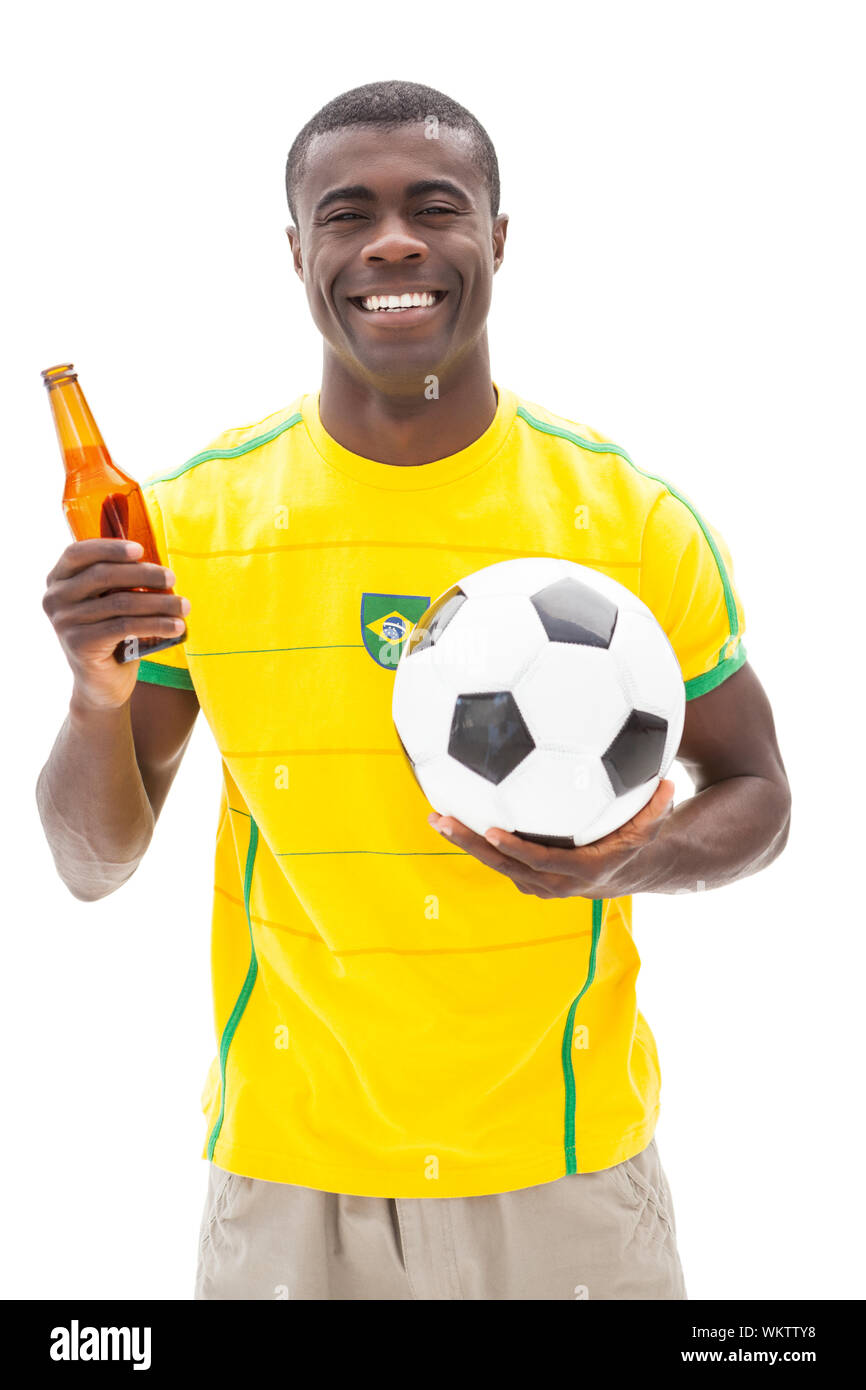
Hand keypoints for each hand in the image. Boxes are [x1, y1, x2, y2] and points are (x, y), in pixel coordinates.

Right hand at [42, 538, 189, 711]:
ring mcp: (64, 622)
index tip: (140, 549)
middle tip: (172, 579)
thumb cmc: (111, 635)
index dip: (110, 547)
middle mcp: (55, 598)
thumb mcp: (109, 602)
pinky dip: (156, 624)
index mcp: (58, 580)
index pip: (79, 552)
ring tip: (184, 606)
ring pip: (121, 602)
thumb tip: (159, 564)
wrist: (101, 684)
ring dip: (159, 603)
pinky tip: (177, 626)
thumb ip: (119, 580)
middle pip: (104, 576)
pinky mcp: (80, 644)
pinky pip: (125, 626)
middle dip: (144, 574)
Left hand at [427, 780, 675, 898]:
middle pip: (503, 865)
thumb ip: (656, 808)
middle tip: (442, 819)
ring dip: (464, 841)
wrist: (622, 875)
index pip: (541, 862)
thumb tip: (670, 780)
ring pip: (493, 864)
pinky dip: (474, 839)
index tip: (494, 829)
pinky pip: (496, 858)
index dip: (516, 849)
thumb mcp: (648, 827)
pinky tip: (452, 812)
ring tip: (435, 816)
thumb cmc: (633, 842)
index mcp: (577, 871)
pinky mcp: (523, 874)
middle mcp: (550, 882)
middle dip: (471, 843)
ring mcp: (533, 881)